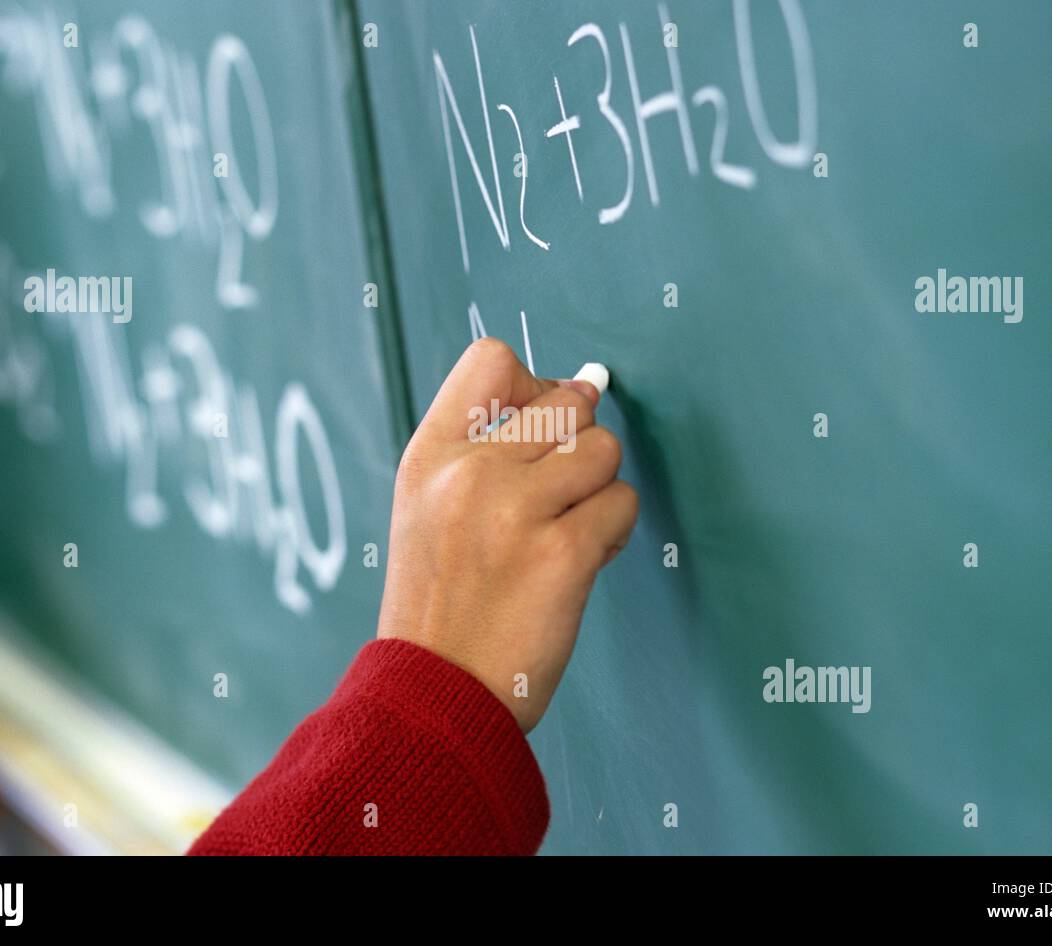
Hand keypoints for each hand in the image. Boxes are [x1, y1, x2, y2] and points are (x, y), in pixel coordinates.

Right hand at [377, 338, 637, 731]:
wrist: (437, 691)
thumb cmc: (442, 604)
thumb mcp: (428, 508)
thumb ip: (488, 448)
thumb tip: (583, 388)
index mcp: (430, 455)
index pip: (493, 361)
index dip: (535, 384)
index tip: (542, 424)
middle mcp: (471, 472)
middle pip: (568, 404)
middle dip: (578, 445)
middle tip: (558, 496)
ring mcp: (517, 510)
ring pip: (604, 450)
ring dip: (599, 490)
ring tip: (567, 531)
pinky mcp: (563, 552)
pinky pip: (623, 504)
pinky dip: (614, 532)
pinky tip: (580, 561)